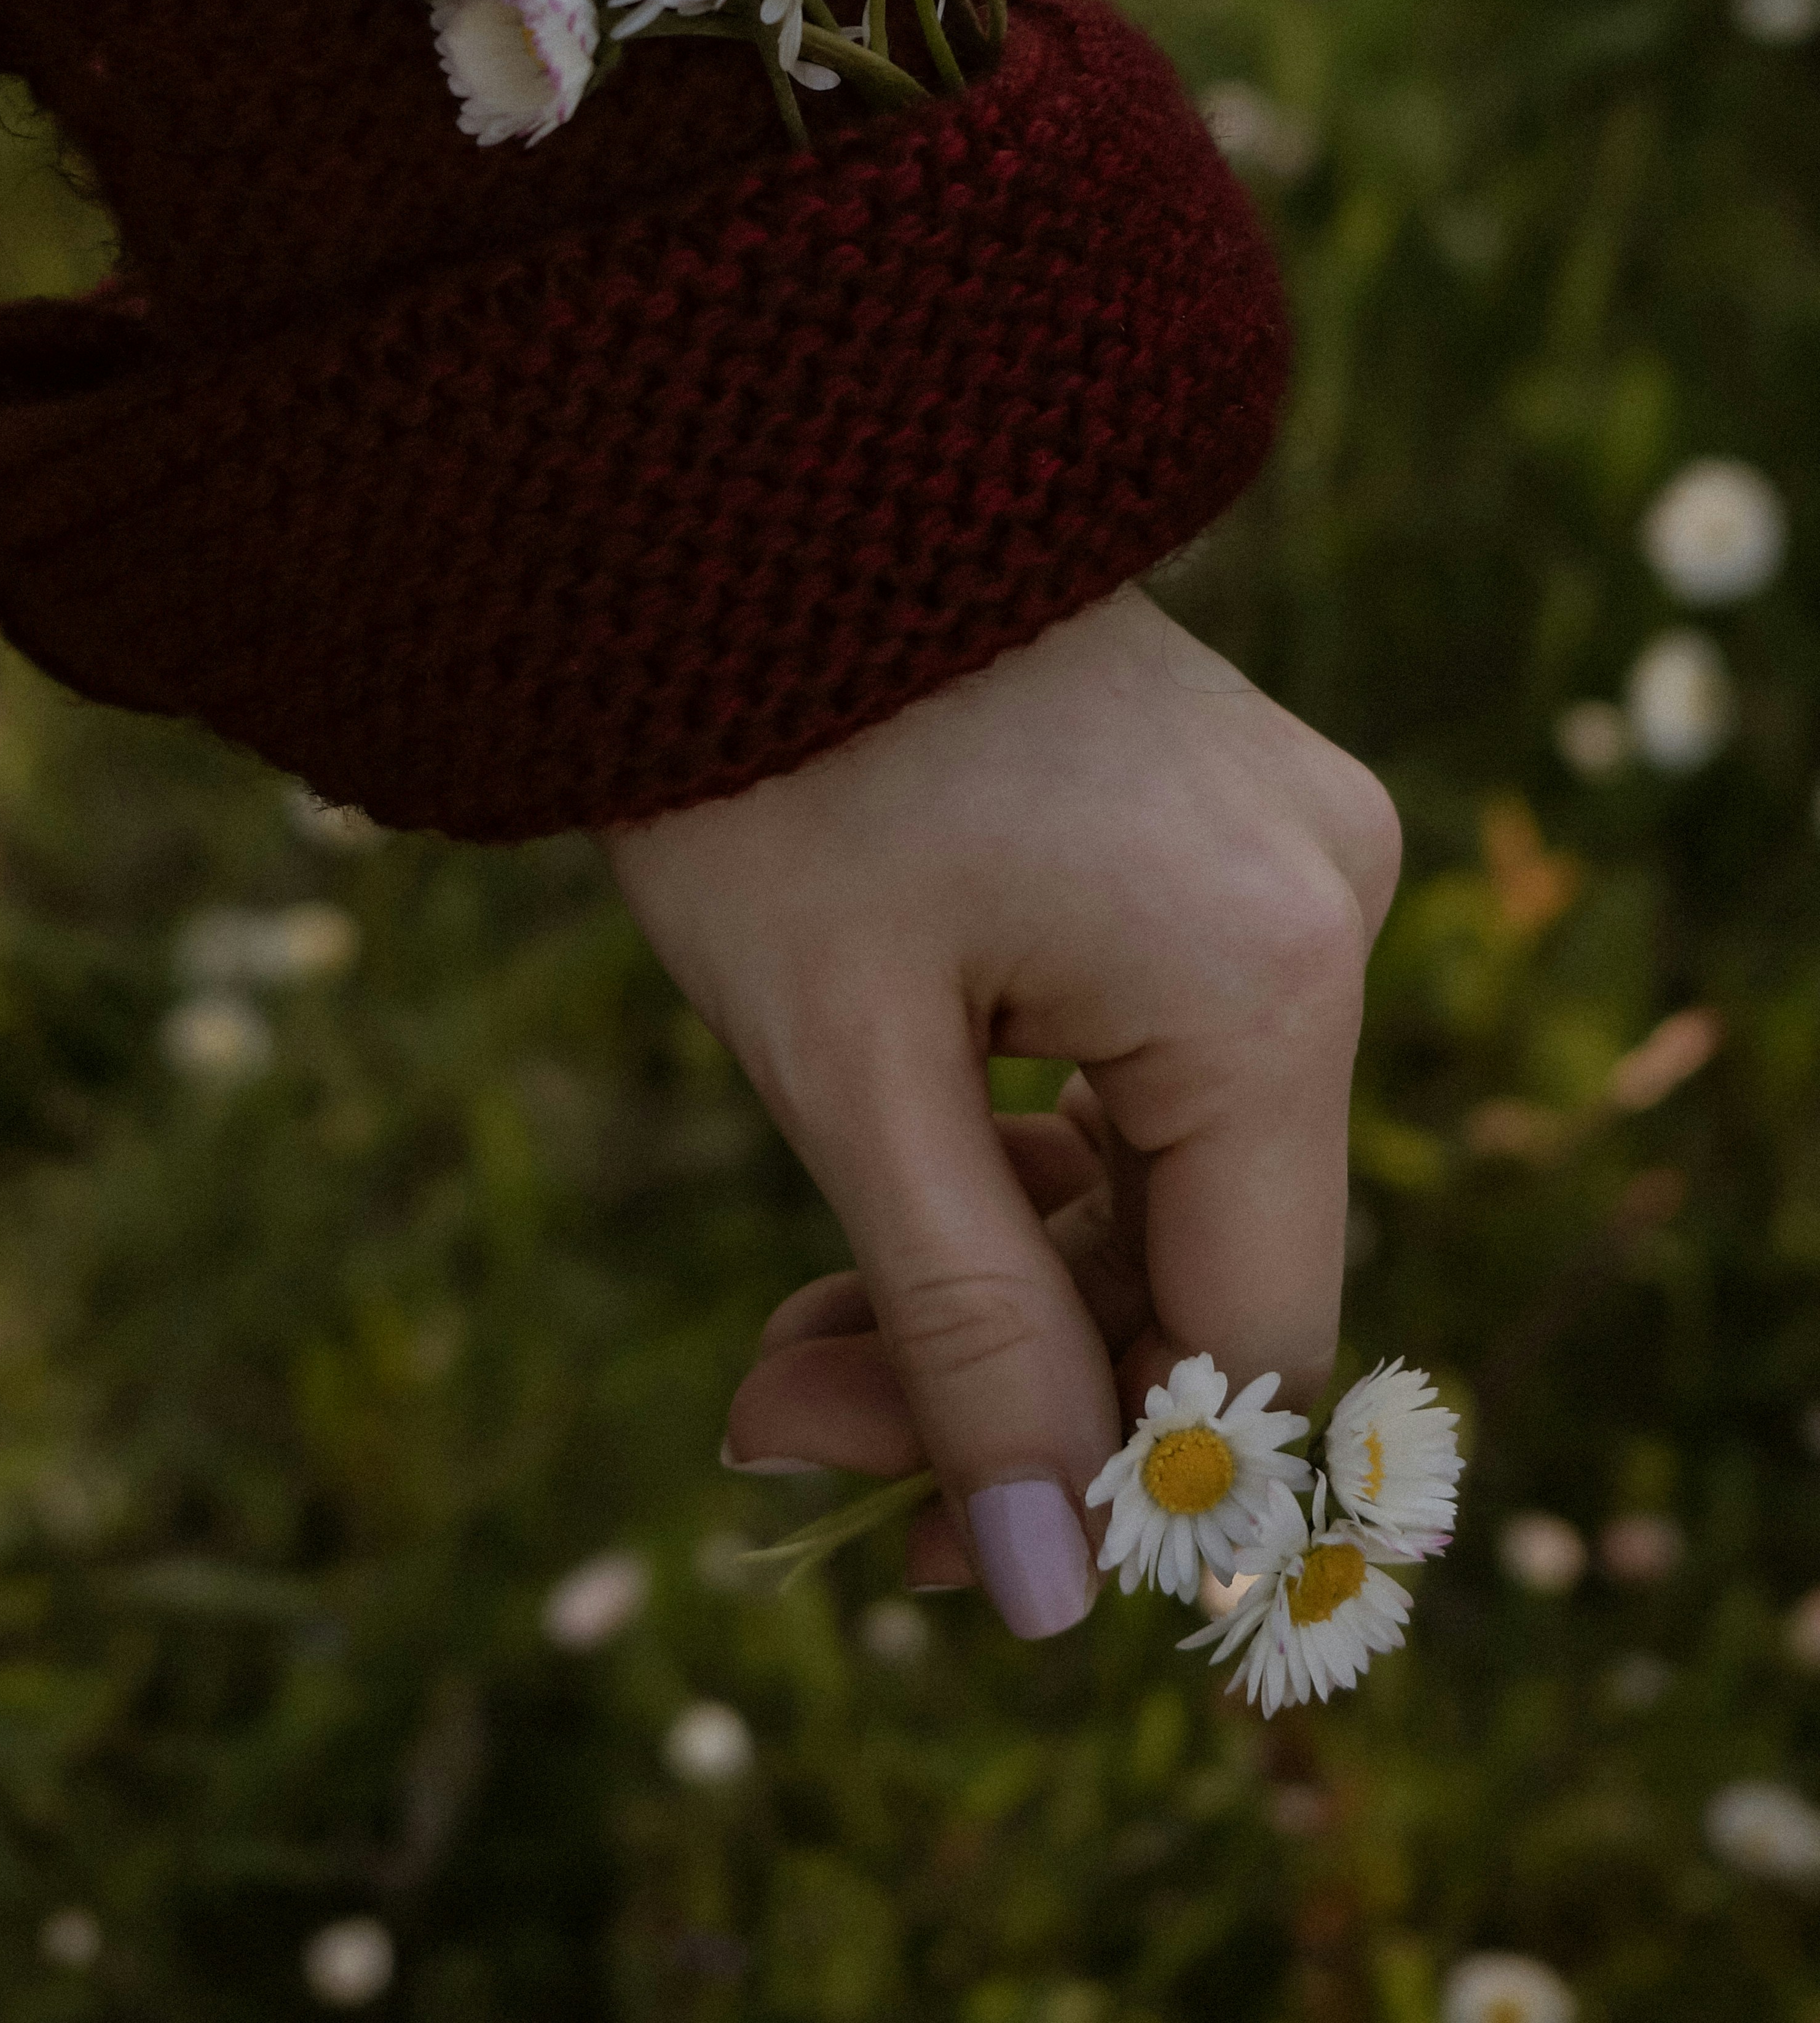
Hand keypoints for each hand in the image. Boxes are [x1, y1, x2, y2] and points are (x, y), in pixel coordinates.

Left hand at [602, 587, 1399, 1636]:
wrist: (745, 479)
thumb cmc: (771, 752)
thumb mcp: (845, 1070)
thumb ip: (962, 1334)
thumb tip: (1051, 1599)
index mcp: (1272, 974)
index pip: (1244, 1340)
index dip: (1099, 1482)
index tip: (919, 1560)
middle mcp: (1332, 907)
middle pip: (1195, 1256)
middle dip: (991, 1368)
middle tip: (776, 1425)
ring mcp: (1290, 855)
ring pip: (1167, 1166)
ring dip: (991, 1268)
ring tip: (787, 1342)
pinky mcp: (1221, 831)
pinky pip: (1156, 1055)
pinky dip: (1025, 1144)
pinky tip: (893, 1193)